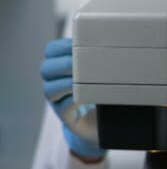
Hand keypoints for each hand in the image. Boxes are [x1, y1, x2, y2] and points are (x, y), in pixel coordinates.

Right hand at [39, 38, 104, 161]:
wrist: (102, 125)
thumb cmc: (103, 95)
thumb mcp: (103, 76)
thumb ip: (103, 63)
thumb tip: (119, 46)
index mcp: (62, 68)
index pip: (51, 51)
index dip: (60, 47)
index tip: (76, 44)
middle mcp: (55, 83)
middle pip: (46, 69)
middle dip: (62, 64)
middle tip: (78, 63)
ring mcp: (58, 101)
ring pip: (50, 89)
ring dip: (65, 83)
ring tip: (81, 80)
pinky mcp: (66, 116)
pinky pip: (62, 107)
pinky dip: (72, 100)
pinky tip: (83, 97)